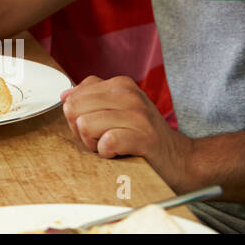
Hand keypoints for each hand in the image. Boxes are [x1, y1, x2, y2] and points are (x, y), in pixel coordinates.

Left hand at [61, 75, 194, 189]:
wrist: (180, 159)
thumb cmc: (142, 136)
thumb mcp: (115, 110)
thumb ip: (89, 99)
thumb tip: (64, 95)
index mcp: (119, 84)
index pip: (72, 97)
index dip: (78, 118)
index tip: (99, 127)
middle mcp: (129, 94)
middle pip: (74, 110)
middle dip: (82, 131)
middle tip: (105, 139)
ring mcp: (138, 114)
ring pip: (85, 125)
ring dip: (94, 143)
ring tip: (114, 146)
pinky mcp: (144, 137)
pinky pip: (106, 142)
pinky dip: (107, 153)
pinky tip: (120, 153)